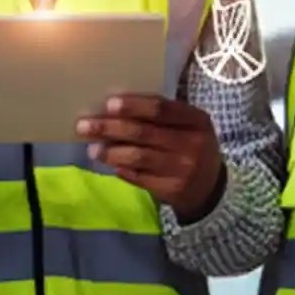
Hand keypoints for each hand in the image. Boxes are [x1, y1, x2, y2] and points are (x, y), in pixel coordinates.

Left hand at [77, 95, 225, 221]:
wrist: (210, 187)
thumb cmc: (191, 146)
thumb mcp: (188, 126)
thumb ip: (161, 116)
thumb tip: (114, 108)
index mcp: (197, 120)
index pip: (162, 109)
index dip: (134, 105)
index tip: (109, 103)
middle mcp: (192, 144)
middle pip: (145, 132)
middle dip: (111, 128)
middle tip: (84, 126)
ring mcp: (182, 169)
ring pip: (139, 157)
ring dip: (111, 151)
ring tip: (92, 148)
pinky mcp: (172, 190)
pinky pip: (140, 177)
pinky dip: (122, 169)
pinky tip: (110, 164)